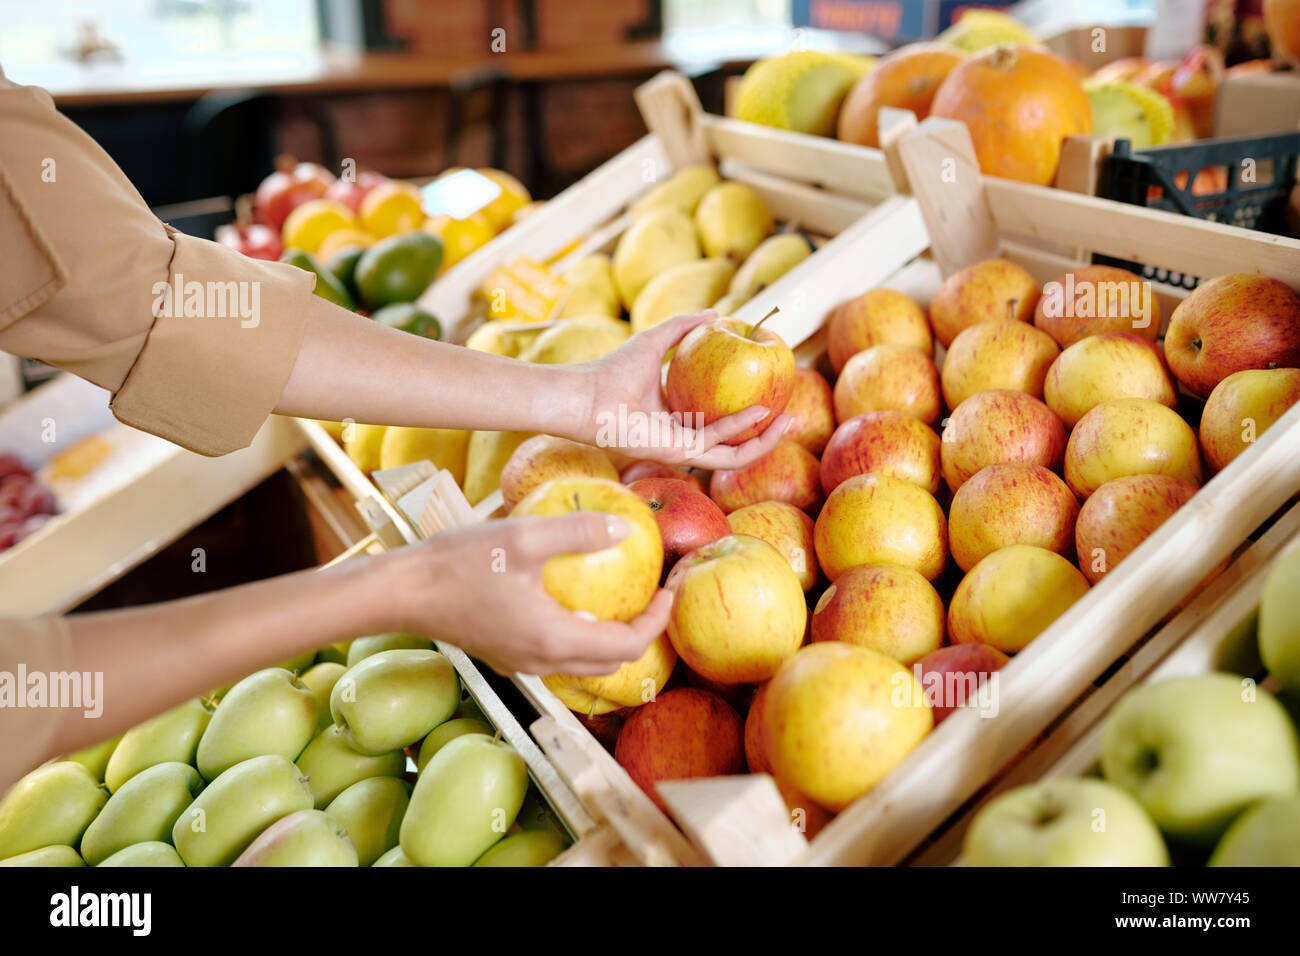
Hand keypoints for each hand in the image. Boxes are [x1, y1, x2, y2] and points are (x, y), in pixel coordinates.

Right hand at [387, 512, 669, 676]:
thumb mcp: (523, 536)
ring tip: (621, 598)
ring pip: (582, 663)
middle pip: (609, 663)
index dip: (656, 621)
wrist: (401, 592)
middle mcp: (541, 661)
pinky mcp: (504, 655)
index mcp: (554, 638)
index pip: (627, 644)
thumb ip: (577, 531)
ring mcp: (521, 663)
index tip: (668, 589)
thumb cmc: (459, 562)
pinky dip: (579, 635)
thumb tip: (626, 527)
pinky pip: (556, 655)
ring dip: (609, 638)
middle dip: (640, 633)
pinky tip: (572, 599)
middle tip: (652, 596)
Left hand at [574, 311, 792, 469]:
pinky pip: (718, 447)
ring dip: (763, 441)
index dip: (750, 411)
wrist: (587, 395)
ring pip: (733, 454)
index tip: (773, 392)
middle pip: (735, 442)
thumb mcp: (657, 339)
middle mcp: (683, 437)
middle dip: (766, 433)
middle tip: (790, 413)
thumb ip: (685, 326)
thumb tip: (717, 313)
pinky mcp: (677, 454)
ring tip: (787, 419)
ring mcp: (682, 449)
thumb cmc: (613, 369)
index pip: (722, 420)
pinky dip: (740, 431)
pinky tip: (760, 413)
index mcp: (679, 417)